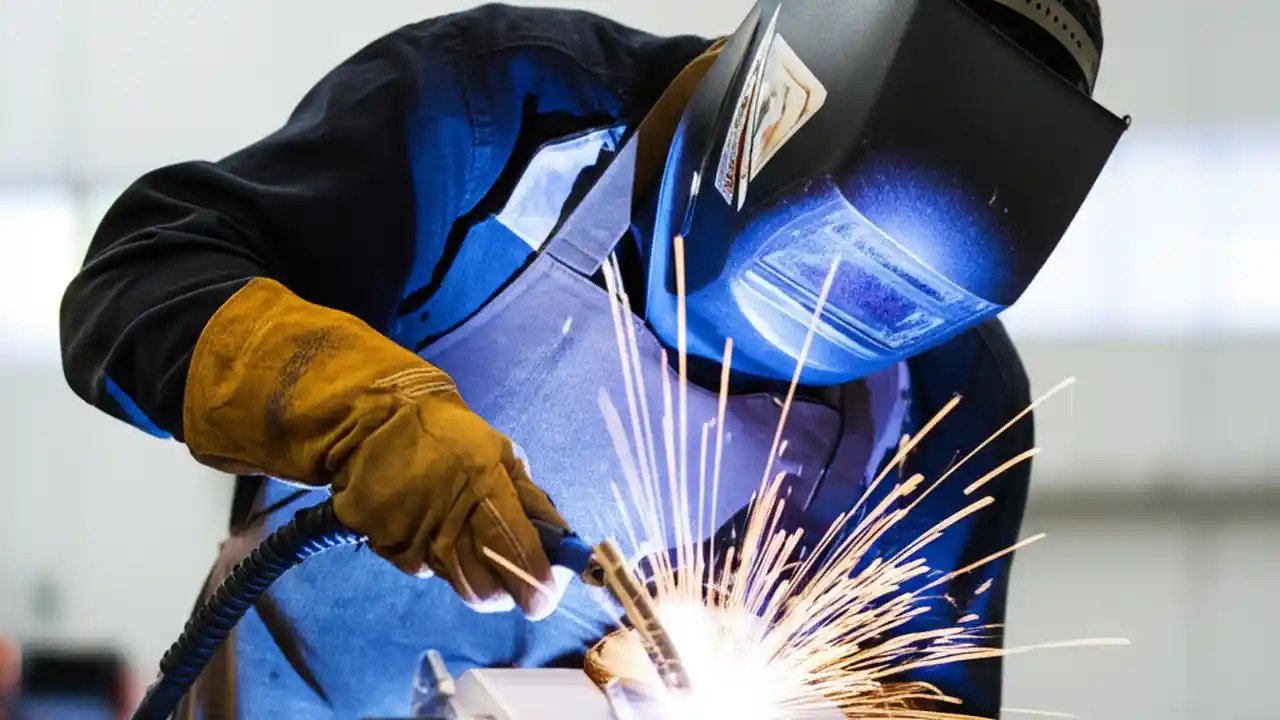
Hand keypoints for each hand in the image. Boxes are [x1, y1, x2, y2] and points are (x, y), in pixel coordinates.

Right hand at [331, 375, 570, 618]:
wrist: (376, 426)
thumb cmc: (450, 436)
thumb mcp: (502, 453)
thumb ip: (531, 499)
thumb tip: (561, 539)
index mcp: (486, 493)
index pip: (521, 560)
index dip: (540, 586)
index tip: (549, 589)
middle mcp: (451, 527)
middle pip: (490, 592)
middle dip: (512, 591)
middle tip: (521, 576)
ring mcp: (418, 545)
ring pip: (463, 589)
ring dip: (484, 582)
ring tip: (485, 554)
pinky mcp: (395, 553)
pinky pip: (434, 573)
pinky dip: (448, 564)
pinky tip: (444, 536)